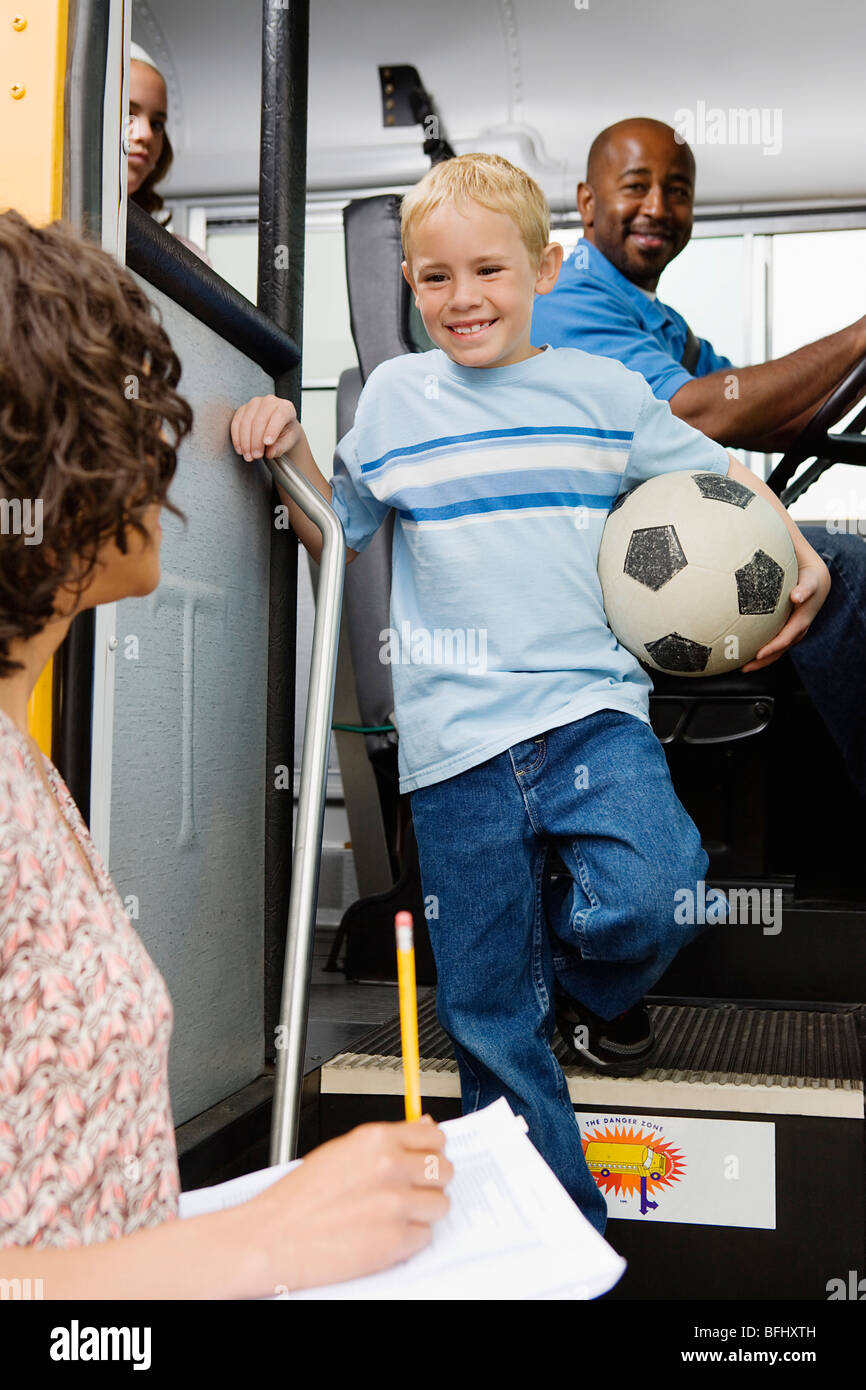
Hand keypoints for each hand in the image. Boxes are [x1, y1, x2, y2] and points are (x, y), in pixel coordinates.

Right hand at [230, 394, 302, 461]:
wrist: (279, 429)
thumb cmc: (286, 433)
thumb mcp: (289, 441)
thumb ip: (281, 446)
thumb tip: (270, 453)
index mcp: (286, 407)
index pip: (279, 416)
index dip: (272, 430)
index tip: (268, 443)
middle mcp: (270, 401)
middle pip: (259, 420)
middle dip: (256, 441)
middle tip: (256, 456)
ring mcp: (254, 403)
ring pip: (246, 422)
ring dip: (245, 441)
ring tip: (249, 456)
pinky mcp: (242, 409)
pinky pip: (236, 423)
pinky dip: (237, 438)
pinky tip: (240, 449)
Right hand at [251, 1116, 452, 1294]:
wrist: (272, 1237)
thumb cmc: (298, 1198)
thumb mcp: (341, 1152)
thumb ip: (385, 1143)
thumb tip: (421, 1129)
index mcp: (376, 1139)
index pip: (434, 1137)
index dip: (432, 1150)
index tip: (427, 1158)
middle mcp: (390, 1167)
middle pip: (443, 1170)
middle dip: (431, 1181)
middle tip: (411, 1190)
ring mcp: (396, 1205)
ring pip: (440, 1205)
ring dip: (423, 1212)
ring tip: (394, 1215)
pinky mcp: (395, 1241)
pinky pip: (426, 1237)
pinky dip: (411, 1239)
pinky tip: (385, 1234)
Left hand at [740, 556, 830, 670]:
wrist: (817, 583)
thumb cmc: (809, 581)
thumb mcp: (810, 583)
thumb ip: (805, 589)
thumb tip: (796, 596)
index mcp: (801, 622)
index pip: (785, 639)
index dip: (772, 648)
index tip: (758, 655)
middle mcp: (797, 632)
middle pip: (779, 651)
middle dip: (762, 661)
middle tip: (744, 668)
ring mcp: (791, 634)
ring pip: (775, 651)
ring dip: (760, 661)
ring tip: (741, 666)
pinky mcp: (785, 631)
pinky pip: (772, 644)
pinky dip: (760, 650)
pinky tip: (743, 651)